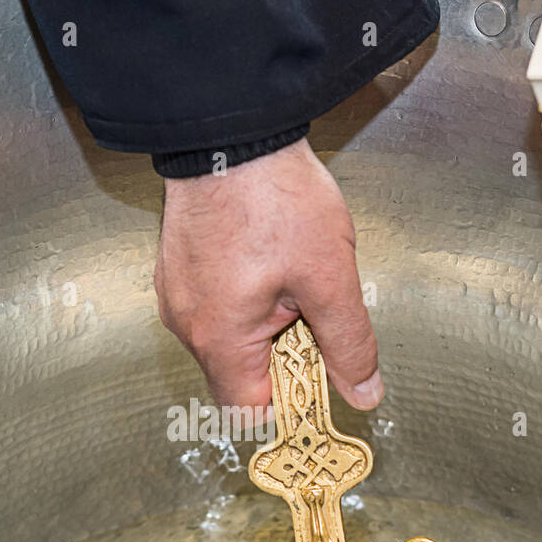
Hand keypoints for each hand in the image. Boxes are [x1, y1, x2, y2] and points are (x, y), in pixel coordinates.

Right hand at [154, 138, 382, 412]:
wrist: (231, 130)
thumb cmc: (274, 196)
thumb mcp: (330, 277)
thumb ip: (349, 344)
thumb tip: (363, 392)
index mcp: (219, 338)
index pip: (251, 410)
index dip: (292, 403)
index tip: (323, 378)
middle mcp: (187, 325)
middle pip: (239, 377)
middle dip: (283, 359)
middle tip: (314, 314)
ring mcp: (177, 296)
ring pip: (228, 341)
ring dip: (266, 328)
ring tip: (293, 278)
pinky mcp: (178, 270)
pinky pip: (214, 309)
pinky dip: (245, 302)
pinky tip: (269, 263)